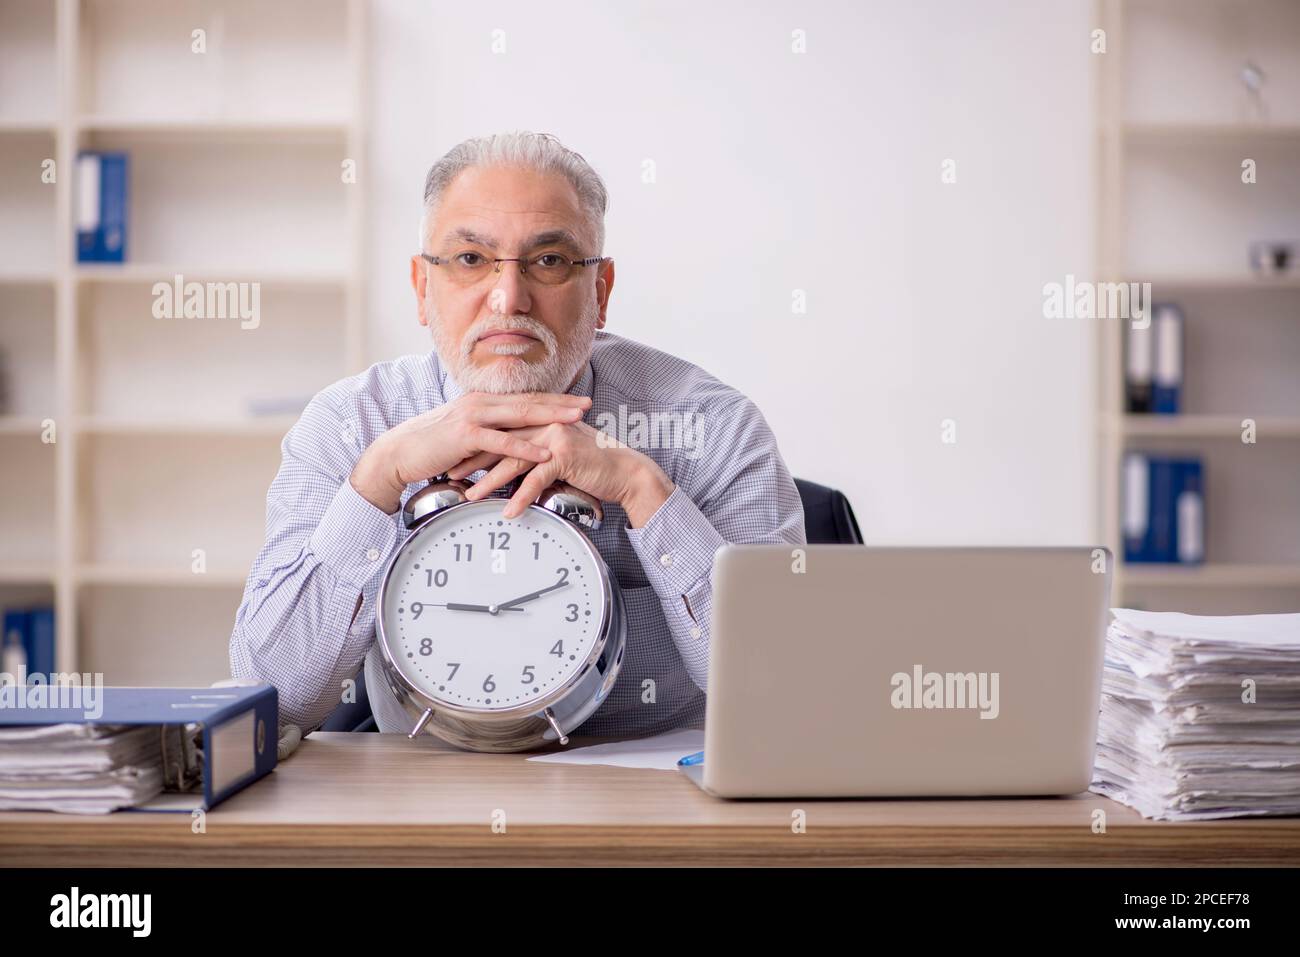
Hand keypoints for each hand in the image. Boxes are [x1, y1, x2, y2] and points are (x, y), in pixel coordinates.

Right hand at [349, 392, 592, 513]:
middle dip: (561, 404)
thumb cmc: (434, 448)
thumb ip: (490, 436)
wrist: (401, 453)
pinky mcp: (466, 435)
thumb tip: (511, 444)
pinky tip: (545, 454)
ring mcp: (473, 417)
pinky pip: (502, 442)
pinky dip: (525, 449)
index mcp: (483, 402)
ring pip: (519, 416)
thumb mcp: (467, 436)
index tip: (579, 401)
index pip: (525, 399)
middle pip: (529, 402)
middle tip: (588, 405)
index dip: (554, 400)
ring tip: (575, 422)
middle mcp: (481, 403)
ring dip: (550, 418)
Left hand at [444, 420, 675, 526]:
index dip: (477, 445)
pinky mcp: (564, 455)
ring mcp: (554, 437)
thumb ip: (535, 454)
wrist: (624, 471)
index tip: (456, 457)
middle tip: (451, 473)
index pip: (501, 431)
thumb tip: (512, 467)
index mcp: (540, 419)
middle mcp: (545, 423)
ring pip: (514, 460)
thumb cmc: (593, 465)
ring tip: (471, 496)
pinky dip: (521, 497)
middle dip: (474, 460)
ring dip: (490, 481)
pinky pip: (536, 479)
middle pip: (501, 442)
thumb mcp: (558, 455)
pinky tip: (509, 511)